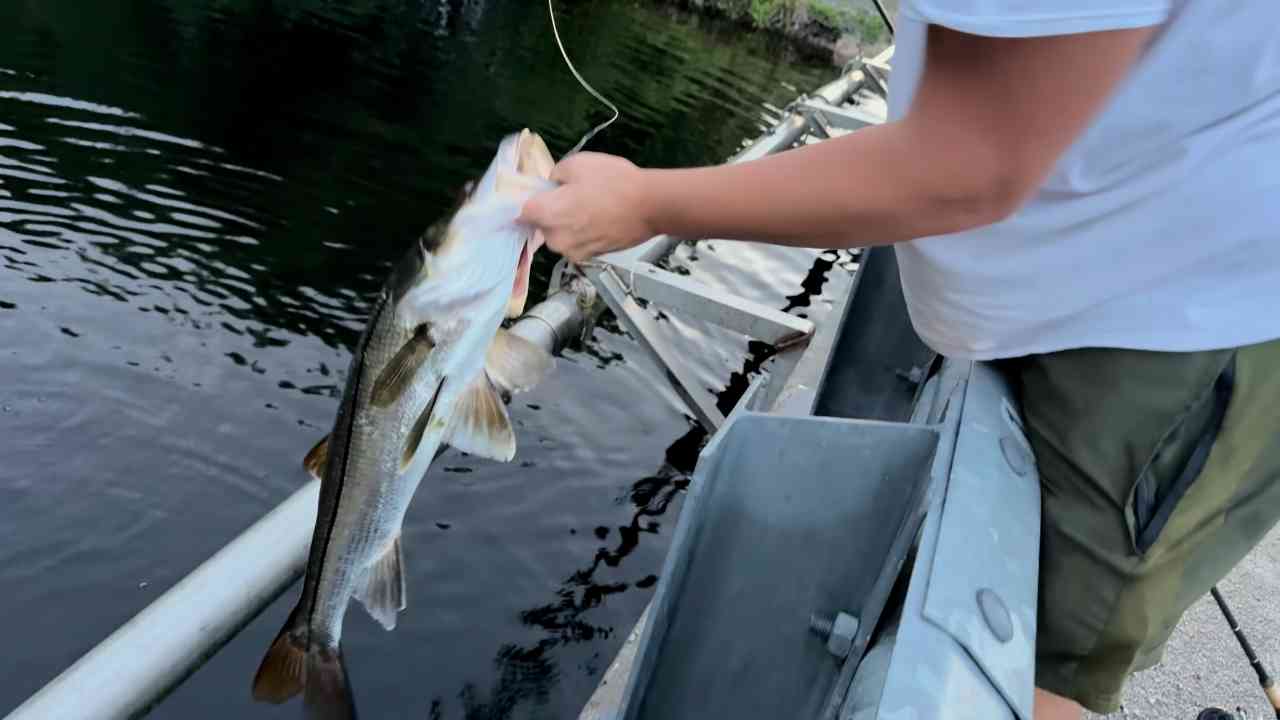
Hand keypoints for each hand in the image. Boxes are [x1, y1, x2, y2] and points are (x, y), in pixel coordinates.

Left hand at [518, 152, 655, 262]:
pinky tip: (599, 218)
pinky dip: (582, 233)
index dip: (523, 201)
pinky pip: (575, 242)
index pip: (518, 212)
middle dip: (550, 210)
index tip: (531, 194)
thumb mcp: (577, 162)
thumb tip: (552, 186)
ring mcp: (572, 251)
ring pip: (559, 234)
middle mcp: (554, 238)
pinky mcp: (588, 258)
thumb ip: (554, 175)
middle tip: (571, 194)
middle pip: (540, 223)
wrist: (650, 206)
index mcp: (546, 214)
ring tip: (590, 206)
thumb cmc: (614, 181)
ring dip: (566, 223)